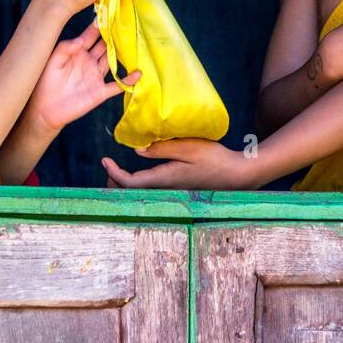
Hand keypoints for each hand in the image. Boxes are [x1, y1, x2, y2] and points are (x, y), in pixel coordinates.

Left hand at [28, 19, 140, 133]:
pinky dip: (128, 80)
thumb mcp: (52, 61)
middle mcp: (89, 61)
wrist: (44, 110)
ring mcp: (96, 76)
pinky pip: (117, 85)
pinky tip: (138, 74)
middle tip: (127, 22)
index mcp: (77, 52)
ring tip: (135, 42)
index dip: (99, 25)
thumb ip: (65, 48)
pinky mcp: (100, 91)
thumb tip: (81, 40)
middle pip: (105, 45)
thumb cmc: (45, 83)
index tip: (109, 12)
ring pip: (113, 61)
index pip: (91, 35)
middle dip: (115, 35)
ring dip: (123, 53)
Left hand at [103, 138, 253, 189]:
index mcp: (164, 179)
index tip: (105, 159)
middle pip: (130, 194)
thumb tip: (136, 150)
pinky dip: (137, 184)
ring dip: (125, 184)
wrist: (237, 175)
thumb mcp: (189, 147)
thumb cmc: (215, 159)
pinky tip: (140, 173)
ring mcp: (171, 193)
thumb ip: (162, 148)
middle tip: (107, 165)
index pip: (130, 183)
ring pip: (139, 194)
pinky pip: (150, 191)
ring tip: (117, 170)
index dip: (114, 173)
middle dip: (114, 182)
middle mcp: (164, 190)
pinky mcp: (177, 191)